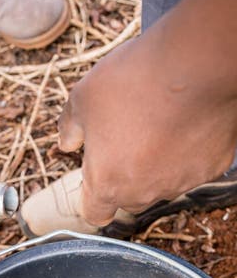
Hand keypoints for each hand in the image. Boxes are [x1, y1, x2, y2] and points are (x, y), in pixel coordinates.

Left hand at [59, 28, 236, 225]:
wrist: (195, 63)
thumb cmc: (133, 81)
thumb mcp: (83, 97)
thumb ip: (69, 128)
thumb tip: (66, 142)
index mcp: (107, 184)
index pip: (95, 214)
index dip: (92, 196)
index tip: (95, 174)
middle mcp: (145, 193)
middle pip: (129, 199)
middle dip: (123, 177)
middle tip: (125, 139)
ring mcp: (181, 182)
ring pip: (162, 184)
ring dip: (156, 165)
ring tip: (156, 124)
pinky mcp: (211, 167)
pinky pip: (193, 166)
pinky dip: (187, 152)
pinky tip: (184, 122)